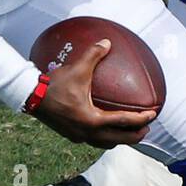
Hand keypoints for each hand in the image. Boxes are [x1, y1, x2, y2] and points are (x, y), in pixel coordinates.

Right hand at [36, 39, 157, 148]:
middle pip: (118, 140)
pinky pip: (94, 141)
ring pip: (106, 143)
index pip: (123, 121)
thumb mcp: (77, 68)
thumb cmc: (55, 84)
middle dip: (135, 135)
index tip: (153, 115)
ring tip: (129, 132)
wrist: (31, 97)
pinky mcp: (71, 135)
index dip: (141, 119)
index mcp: (92, 120)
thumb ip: (94, 54)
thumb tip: (107, 42)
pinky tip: (106, 129)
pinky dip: (106, 137)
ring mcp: (78, 137)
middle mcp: (87, 133)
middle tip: (147, 128)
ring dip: (120, 139)